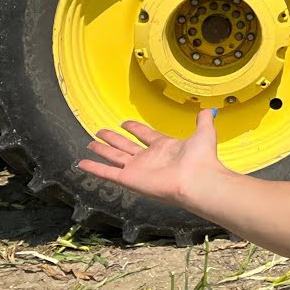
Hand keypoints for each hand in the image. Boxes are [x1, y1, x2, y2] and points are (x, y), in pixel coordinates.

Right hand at [76, 108, 230, 208]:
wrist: (197, 179)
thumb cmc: (202, 158)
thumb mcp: (204, 133)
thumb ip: (203, 120)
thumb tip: (208, 110)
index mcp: (164, 146)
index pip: (145, 135)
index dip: (134, 128)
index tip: (124, 123)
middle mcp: (149, 158)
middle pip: (125, 145)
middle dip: (113, 139)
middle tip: (100, 132)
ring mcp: (138, 169)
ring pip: (114, 157)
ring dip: (101, 150)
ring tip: (90, 143)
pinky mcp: (129, 179)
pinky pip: (107, 173)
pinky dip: (94, 168)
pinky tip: (82, 163)